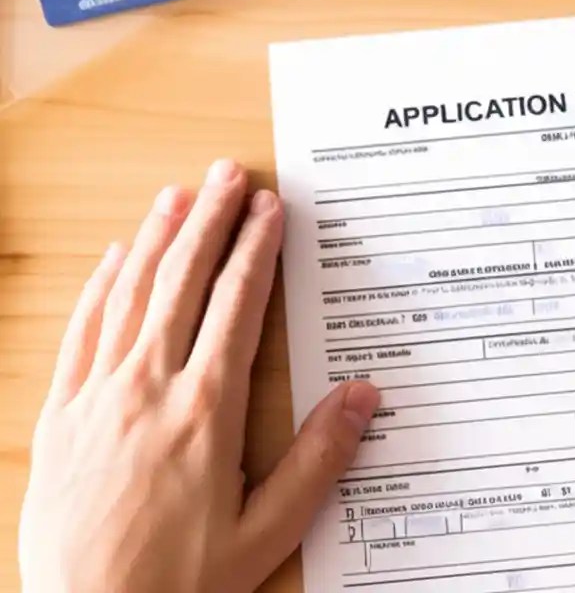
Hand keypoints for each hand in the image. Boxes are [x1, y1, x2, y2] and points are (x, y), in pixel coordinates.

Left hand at [19, 160, 379, 592]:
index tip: (269, 209)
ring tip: (178, 194)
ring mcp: (96, 397)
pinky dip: (100, 287)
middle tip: (227, 173)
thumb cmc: (181, 581)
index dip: (256, 249)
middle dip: (209, 221)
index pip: (237, 306)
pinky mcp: (59, 416)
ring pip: (129, 295)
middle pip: (182, 282)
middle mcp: (148, 389)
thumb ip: (318, 458)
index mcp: (207, 411)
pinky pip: (81, 332)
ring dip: (156, 238)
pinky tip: (115, 259)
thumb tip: (365, 396)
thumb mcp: (268, 530)